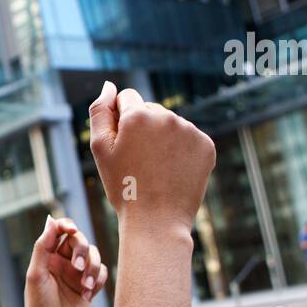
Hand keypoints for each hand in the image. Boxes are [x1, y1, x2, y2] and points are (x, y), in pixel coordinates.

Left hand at [23, 215, 107, 306]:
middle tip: (76, 267)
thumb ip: (43, 247)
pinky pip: (102, 273)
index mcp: (46, 258)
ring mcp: (75, 275)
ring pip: (94, 256)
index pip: (59, 232)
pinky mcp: (88, 287)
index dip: (67, 226)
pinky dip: (97, 280)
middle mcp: (61, 263)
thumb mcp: (36, 275)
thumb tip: (51, 220)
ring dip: (92, 268)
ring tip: (84, 287)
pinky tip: (87, 296)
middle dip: (81, 250)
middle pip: (79, 241)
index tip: (72, 231)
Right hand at [88, 81, 215, 237]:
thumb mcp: (100, 150)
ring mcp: (190, 130)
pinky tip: (172, 171)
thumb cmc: (122, 186)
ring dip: (162, 139)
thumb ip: (100, 112)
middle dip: (142, 128)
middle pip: (150, 110)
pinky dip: (181, 151)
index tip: (122, 145)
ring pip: (170, 124)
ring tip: (155, 169)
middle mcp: (166, 116)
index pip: (127, 97)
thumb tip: (109, 86)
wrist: (156, 221)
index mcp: (138, 115)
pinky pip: (189, 138)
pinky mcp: (206, 145)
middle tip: (137, 162)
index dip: (120, 120)